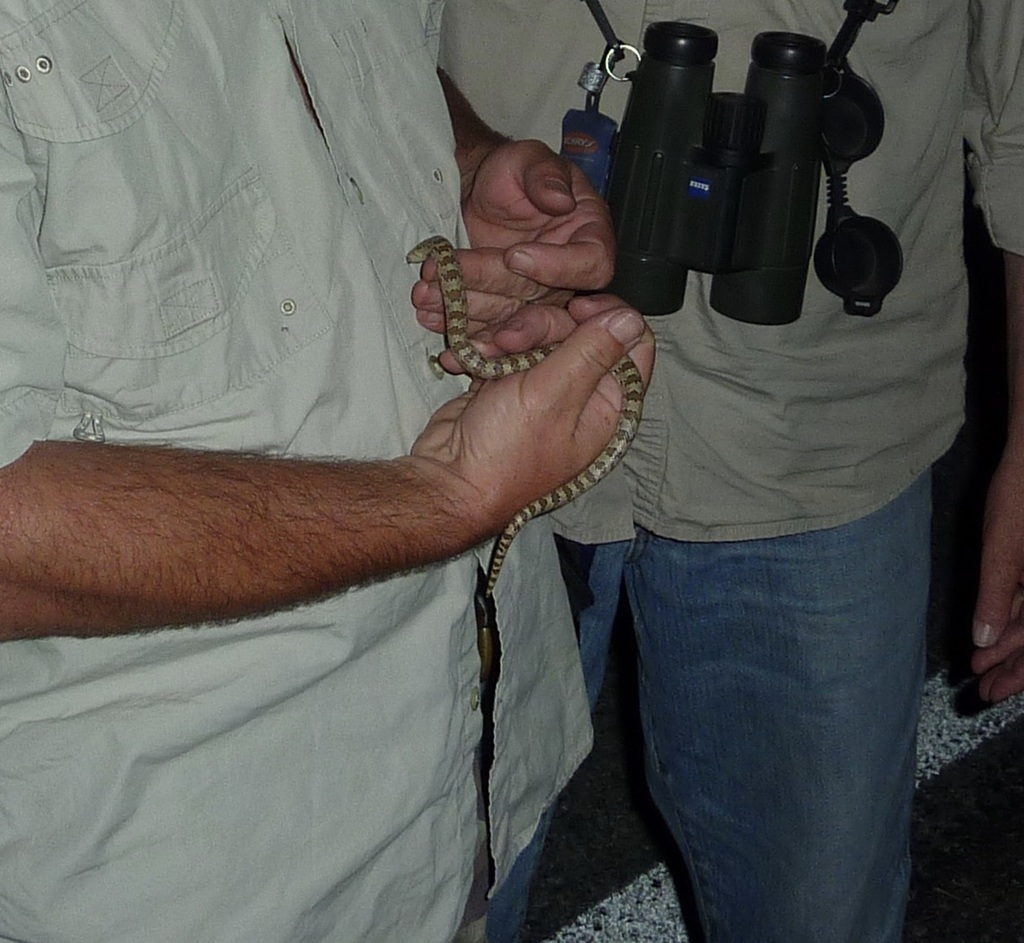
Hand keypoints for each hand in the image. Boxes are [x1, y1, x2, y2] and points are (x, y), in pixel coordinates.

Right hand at [410, 296, 653, 535]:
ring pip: (541, 337)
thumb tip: (632, 319)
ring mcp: (544, 390)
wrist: (450, 481)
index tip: (575, 308)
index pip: (633, 345)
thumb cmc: (506, 453)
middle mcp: (582, 396)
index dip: (609, 318)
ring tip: (485, 353)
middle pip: (581, 333)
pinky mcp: (509, 386)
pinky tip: (467, 361)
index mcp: (608, 404)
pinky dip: (488, 351)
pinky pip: (508, 351)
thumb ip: (592, 352)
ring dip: (508, 337)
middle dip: (542, 327)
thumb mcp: (553, 395)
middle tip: (509, 339)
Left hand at [413, 139, 614, 345]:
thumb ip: (545, 174)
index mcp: (590, 239)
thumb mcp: (528, 159)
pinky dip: (462, 331)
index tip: (514, 256)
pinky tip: (434, 322)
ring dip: (466, 311)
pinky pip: (488, 331)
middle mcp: (569, 279)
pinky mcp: (506, 315)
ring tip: (427, 296)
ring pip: (508, 319)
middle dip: (494, 296)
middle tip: (455, 288)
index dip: (556, 267)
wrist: (481, 195)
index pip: (590, 264)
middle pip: (540, 300)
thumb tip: (561, 200)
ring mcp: (537, 302)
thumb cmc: (514, 174)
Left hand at [971, 448, 1023, 700]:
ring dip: (1011, 645)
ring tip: (981, 668)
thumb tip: (983, 640)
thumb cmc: (1022, 491)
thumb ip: (996, 595)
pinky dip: (1014, 616)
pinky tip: (992, 633)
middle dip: (1015, 666)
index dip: (1020, 673)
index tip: (994, 693)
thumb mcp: (1003, 545)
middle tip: (984, 691)